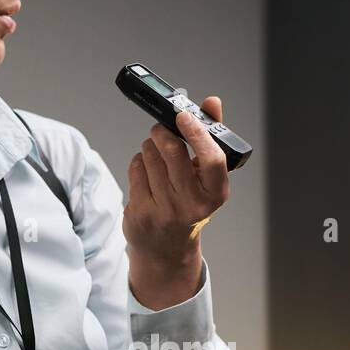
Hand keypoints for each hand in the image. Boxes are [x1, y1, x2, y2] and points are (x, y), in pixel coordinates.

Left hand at [124, 96, 230, 309]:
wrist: (166, 248)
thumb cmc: (189, 204)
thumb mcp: (206, 178)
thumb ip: (211, 137)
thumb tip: (212, 101)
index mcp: (214, 194)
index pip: (211, 160)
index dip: (197, 134)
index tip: (184, 116)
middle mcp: (192, 205)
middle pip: (172, 151)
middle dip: (163, 132)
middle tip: (162, 128)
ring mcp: (164, 211)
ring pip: (149, 155)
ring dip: (150, 147)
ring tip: (156, 156)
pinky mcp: (141, 212)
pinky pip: (135, 168)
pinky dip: (139, 162)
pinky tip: (147, 173)